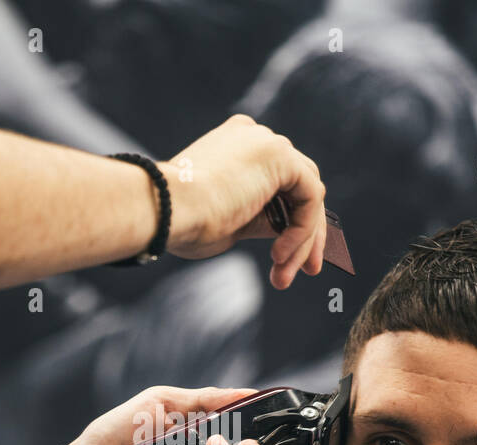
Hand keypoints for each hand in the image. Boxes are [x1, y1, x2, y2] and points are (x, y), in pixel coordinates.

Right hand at [158, 114, 327, 289]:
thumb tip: (286, 232)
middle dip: (305, 233)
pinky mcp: (282, 157)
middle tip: (305, 271)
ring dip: (303, 240)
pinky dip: (303, 230)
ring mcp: (269, 143)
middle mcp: (255, 138)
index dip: (290, 222)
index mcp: (237, 146)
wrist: (165, 210)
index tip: (286, 258)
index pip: (279, 183)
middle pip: (298, 188)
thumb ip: (260, 219)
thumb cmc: (184, 221)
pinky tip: (279, 254)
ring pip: (307, 196)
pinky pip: (310, 197)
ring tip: (283, 274)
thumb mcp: (231, 222)